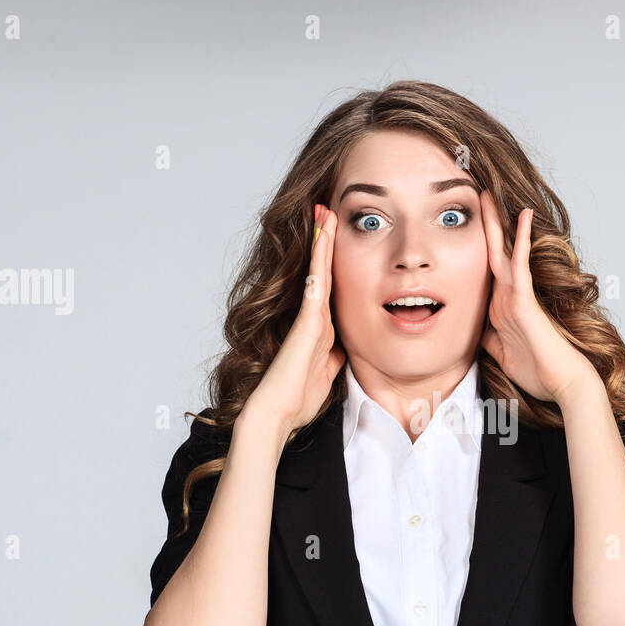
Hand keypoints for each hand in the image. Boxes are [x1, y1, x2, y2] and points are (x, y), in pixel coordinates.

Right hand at [239, 203, 345, 436]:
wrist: (277, 414)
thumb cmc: (298, 401)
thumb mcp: (328, 374)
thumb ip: (336, 357)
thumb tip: (346, 348)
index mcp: (321, 330)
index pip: (332, 289)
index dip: (334, 264)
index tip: (337, 239)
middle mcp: (314, 319)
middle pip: (324, 273)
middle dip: (325, 242)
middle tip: (327, 211)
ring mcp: (309, 318)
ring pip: (319, 272)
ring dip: (322, 242)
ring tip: (325, 212)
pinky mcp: (307, 323)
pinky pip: (317, 284)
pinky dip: (321, 260)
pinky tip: (324, 238)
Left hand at [477, 190, 596, 405]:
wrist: (563, 384)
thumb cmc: (537, 372)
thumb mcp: (500, 354)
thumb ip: (488, 337)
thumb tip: (474, 329)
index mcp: (501, 307)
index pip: (484, 271)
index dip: (474, 248)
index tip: (463, 226)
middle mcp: (508, 296)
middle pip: (492, 253)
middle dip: (484, 224)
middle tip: (476, 194)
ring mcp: (517, 296)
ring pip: (503, 251)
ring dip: (496, 223)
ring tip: (488, 194)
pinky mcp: (526, 301)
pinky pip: (520, 265)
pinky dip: (520, 241)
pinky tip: (521, 217)